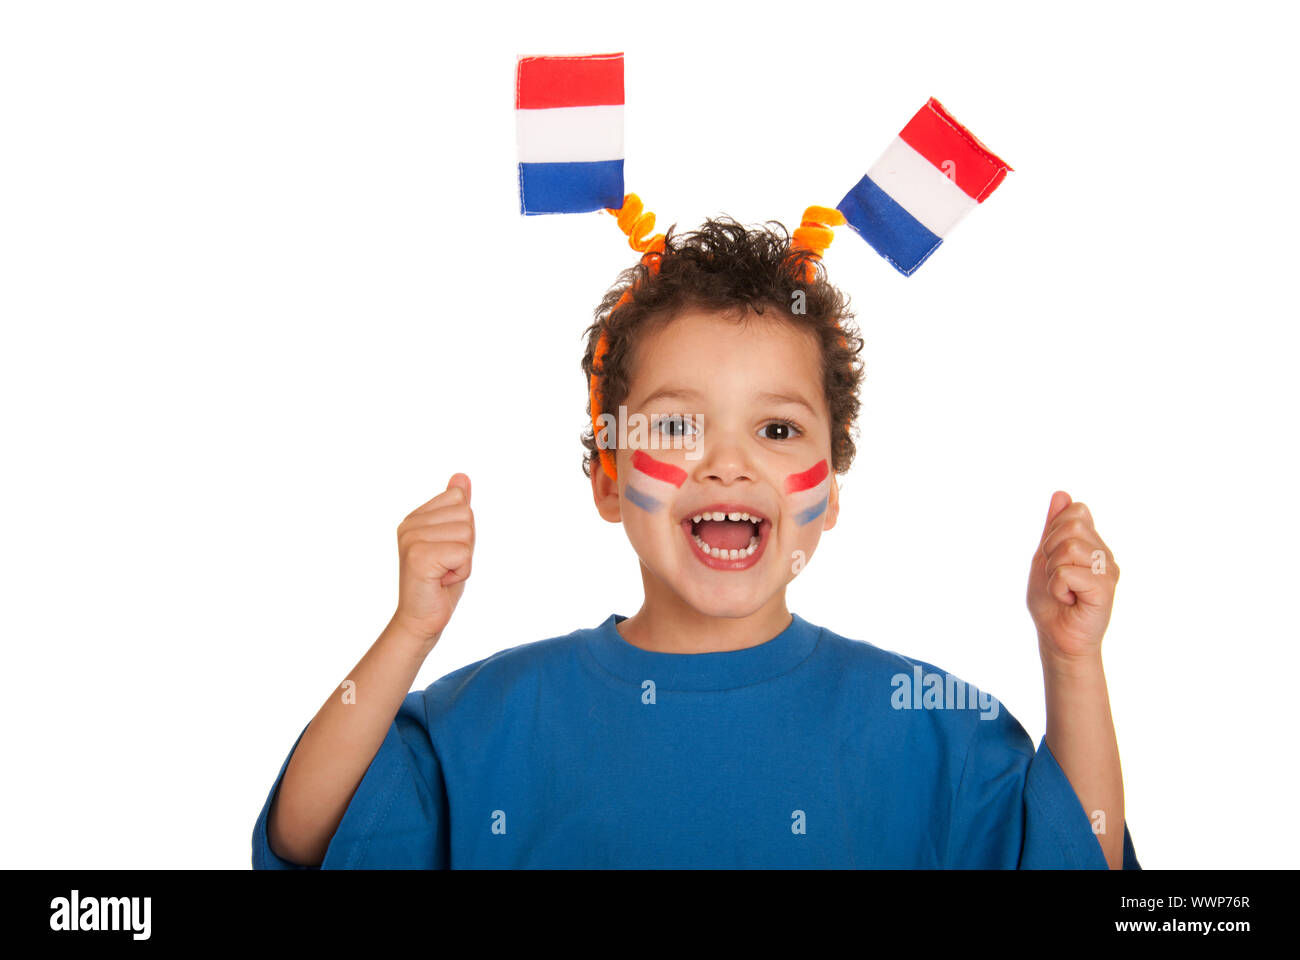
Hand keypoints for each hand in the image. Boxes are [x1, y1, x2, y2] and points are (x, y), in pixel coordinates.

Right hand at [392, 473, 474, 645]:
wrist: (421, 620)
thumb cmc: (439, 582)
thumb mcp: (452, 540)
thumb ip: (455, 508)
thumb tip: (462, 476)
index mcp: (416, 517)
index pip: (459, 500)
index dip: (464, 530)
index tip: (446, 551)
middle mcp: (410, 524)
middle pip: (466, 515)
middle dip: (466, 545)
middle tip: (445, 565)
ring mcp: (412, 539)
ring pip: (467, 534)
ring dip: (463, 560)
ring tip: (443, 573)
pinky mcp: (419, 556)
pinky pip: (464, 553)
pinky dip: (461, 572)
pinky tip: (441, 581)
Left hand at [1027, 491, 1118, 666]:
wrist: (1057, 637)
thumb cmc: (1051, 602)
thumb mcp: (1044, 557)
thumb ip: (1053, 527)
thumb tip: (1062, 494)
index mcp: (1092, 543)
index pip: (1075, 511)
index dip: (1053, 531)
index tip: (1053, 557)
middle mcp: (1105, 553)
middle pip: (1071, 525)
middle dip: (1050, 550)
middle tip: (1057, 576)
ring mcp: (1108, 570)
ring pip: (1068, 548)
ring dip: (1053, 571)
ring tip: (1064, 590)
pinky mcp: (1105, 589)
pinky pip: (1068, 572)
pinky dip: (1057, 588)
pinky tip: (1069, 600)